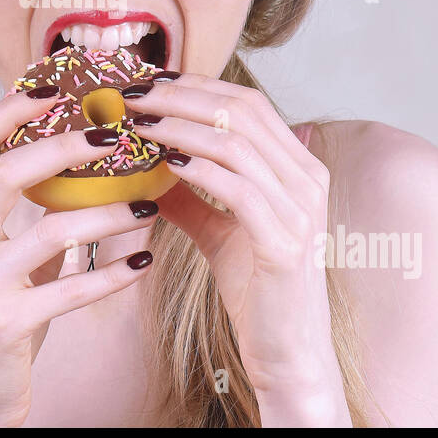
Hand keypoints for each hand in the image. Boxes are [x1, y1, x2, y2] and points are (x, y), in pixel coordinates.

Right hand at [0, 90, 158, 427]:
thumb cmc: (0, 321)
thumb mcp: (8, 262)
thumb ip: (35, 218)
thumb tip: (90, 165)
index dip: (8, 108)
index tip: (54, 85)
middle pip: (5, 172)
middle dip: (63, 145)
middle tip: (114, 135)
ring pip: (51, 230)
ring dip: (108, 213)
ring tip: (148, 204)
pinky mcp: (4, 325)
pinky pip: (69, 288)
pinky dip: (113, 271)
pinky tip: (148, 260)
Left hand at [126, 74, 348, 424]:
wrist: (288, 356)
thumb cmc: (257, 291)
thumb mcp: (218, 231)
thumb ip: (190, 194)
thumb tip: (147, 162)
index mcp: (299, 168)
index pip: (246, 104)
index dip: (195, 85)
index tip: (145, 81)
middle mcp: (307, 180)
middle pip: (240, 111)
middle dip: (180, 95)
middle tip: (130, 92)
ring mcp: (301, 210)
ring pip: (236, 144)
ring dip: (178, 127)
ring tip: (136, 123)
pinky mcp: (285, 244)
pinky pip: (238, 190)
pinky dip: (197, 169)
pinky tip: (163, 163)